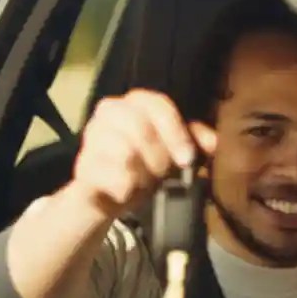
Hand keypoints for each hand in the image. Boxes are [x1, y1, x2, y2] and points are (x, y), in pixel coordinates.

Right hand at [66, 89, 216, 218]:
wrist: (108, 195)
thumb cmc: (146, 166)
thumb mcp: (174, 151)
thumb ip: (194, 141)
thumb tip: (214, 141)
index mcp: (135, 103)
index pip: (157, 103)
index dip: (175, 132)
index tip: (187, 158)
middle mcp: (109, 112)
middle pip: (140, 128)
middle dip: (159, 158)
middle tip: (164, 175)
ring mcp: (92, 138)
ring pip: (123, 151)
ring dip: (142, 174)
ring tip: (145, 183)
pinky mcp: (82, 166)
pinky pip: (105, 174)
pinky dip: (122, 187)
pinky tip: (127, 191)